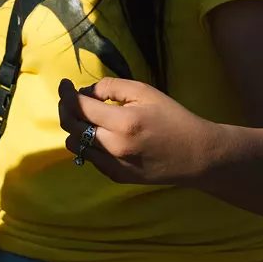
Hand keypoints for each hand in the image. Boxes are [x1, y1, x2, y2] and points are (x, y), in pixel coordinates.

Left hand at [57, 77, 217, 185]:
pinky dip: (87, 144)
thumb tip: (85, 92)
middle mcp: (114, 147)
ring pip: (74, 145)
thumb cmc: (173, 119)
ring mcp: (114, 165)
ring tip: (84, 116)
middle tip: (69, 98)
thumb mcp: (145, 92)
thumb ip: (111, 87)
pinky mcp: (116, 176)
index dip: (66, 93)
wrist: (198, 155)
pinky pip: (89, 158)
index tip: (64, 84)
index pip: (79, 107)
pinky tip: (98, 134)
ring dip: (73, 128)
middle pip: (71, 127)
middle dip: (65, 109)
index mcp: (123, 123)